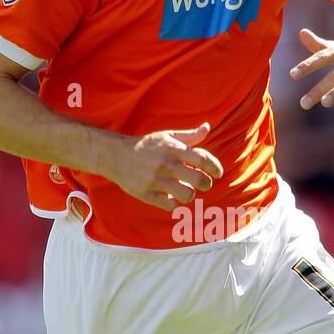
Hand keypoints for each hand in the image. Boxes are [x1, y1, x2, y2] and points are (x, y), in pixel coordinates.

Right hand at [108, 122, 223, 211]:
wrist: (116, 156)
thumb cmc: (147, 146)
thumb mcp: (166, 137)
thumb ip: (189, 136)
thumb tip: (207, 127)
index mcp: (173, 149)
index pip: (203, 159)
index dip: (215, 167)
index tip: (218, 173)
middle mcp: (166, 164)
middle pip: (199, 180)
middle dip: (206, 184)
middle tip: (204, 184)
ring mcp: (156, 180)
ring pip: (187, 195)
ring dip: (190, 194)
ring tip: (186, 191)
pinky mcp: (146, 194)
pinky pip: (170, 206)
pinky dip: (174, 203)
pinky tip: (171, 197)